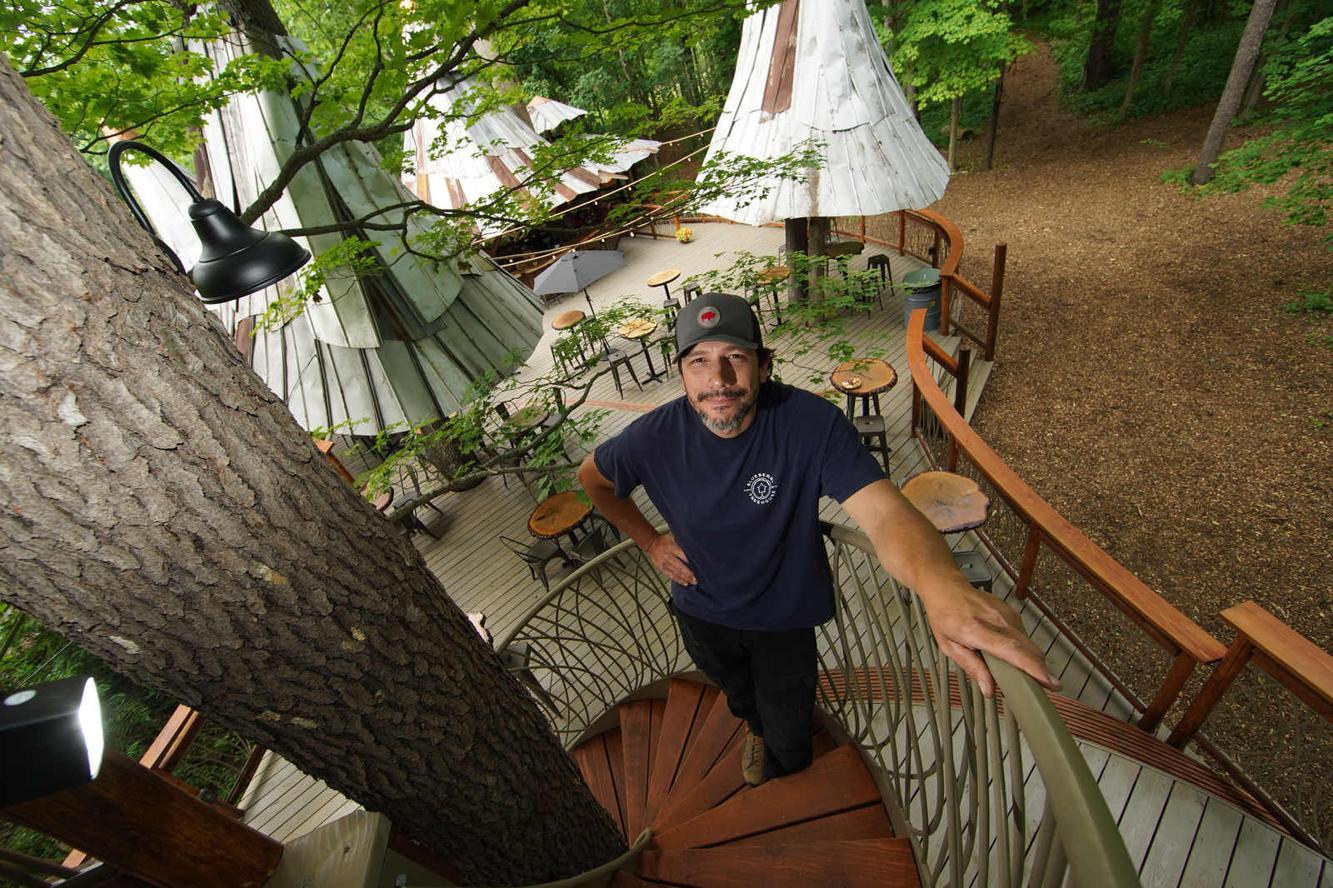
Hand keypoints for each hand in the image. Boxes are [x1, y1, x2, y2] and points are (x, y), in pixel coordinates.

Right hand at [643, 532, 695, 585]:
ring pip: (675, 572)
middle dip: (688, 573)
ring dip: (684, 578)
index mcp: (670, 547)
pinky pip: (670, 575)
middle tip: (695, 578)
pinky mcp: (661, 568)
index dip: (688, 561)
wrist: (651, 544)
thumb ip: (681, 543)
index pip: (681, 554)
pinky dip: (678, 580)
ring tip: (692, 582)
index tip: (697, 565)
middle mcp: (667, 556)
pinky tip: (684, 583)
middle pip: (679, 566)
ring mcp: (663, 563)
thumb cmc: (663, 540)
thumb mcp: (672, 537)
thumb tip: (692, 547)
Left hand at [923, 579, 1059, 697]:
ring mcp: (1006, 614)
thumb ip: (971, 667)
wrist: (947, 587)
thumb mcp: (949, 646)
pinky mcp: (1012, 612)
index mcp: (976, 630)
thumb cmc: (945, 616)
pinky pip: (1024, 635)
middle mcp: (996, 620)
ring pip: (1029, 643)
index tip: (1048, 681)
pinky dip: (1024, 649)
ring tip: (1028, 675)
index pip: (1010, 650)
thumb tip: (989, 689)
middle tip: (1047, 689)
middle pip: (1028, 648)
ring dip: (1032, 660)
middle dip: (1041, 670)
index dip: (1031, 667)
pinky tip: (1015, 655)